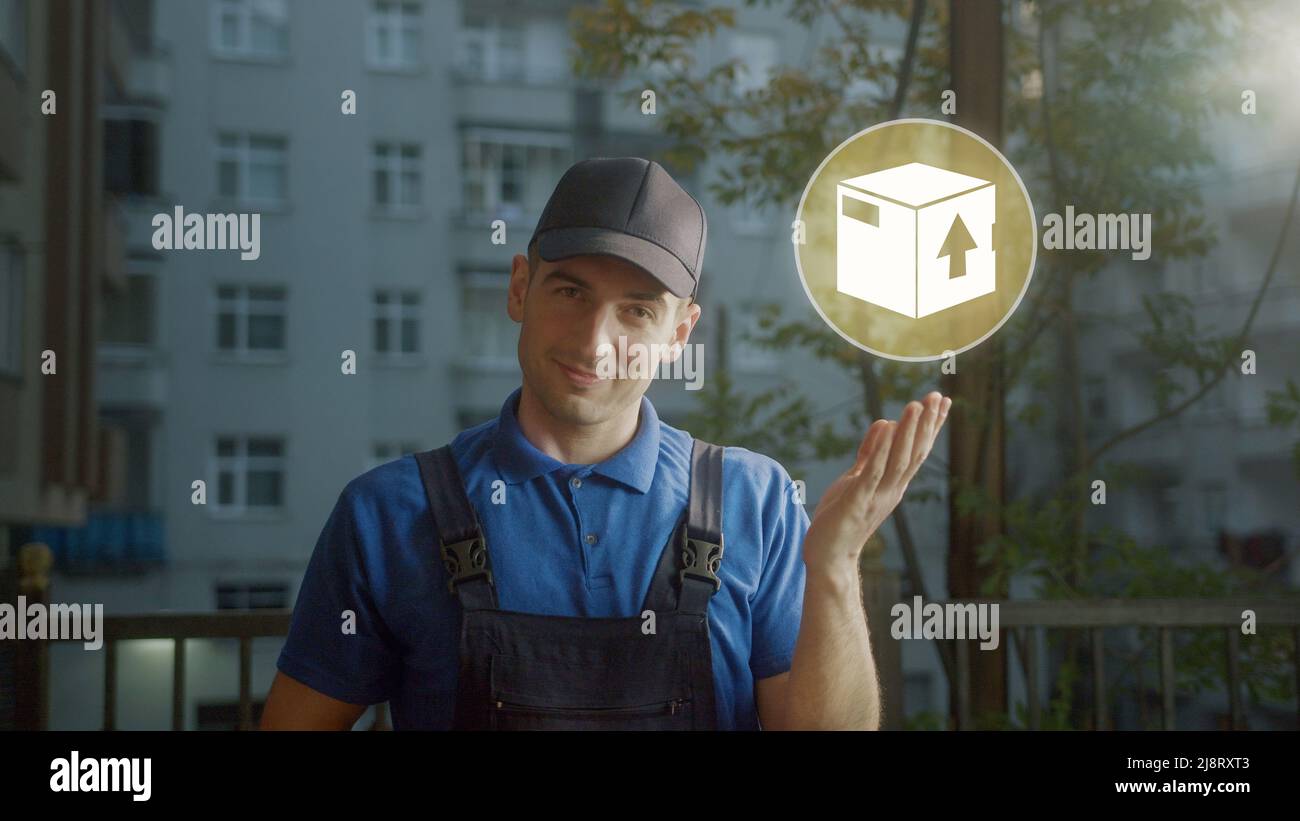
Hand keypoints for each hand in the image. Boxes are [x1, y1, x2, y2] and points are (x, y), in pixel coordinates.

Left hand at [803, 391, 950, 573]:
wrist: (829, 558)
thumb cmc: (841, 519)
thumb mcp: (855, 479)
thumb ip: (869, 454)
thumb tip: (884, 423)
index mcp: (893, 485)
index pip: (917, 452)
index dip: (931, 427)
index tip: (942, 401)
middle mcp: (891, 490)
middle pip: (914, 454)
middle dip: (926, 425)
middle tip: (936, 397)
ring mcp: (876, 497)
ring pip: (898, 461)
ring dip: (908, 432)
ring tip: (915, 405)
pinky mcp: (857, 501)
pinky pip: (871, 473)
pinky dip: (879, 449)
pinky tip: (885, 427)